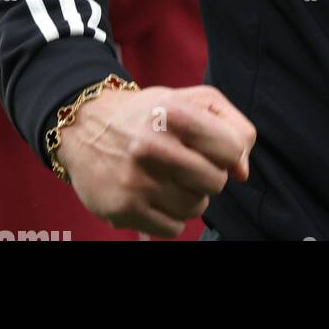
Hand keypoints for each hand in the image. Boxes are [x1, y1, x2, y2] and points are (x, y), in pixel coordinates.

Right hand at [54, 83, 256, 237]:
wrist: (86, 126)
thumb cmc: (152, 113)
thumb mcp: (193, 99)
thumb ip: (232, 126)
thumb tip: (242, 172)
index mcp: (174, 112)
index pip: (231, 148)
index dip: (227, 151)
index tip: (212, 148)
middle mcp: (153, 146)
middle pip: (216, 182)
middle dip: (209, 175)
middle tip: (190, 164)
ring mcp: (136, 181)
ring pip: (196, 208)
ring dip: (191, 197)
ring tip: (171, 178)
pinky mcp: (123, 209)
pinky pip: (173, 229)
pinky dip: (171, 216)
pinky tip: (156, 196)